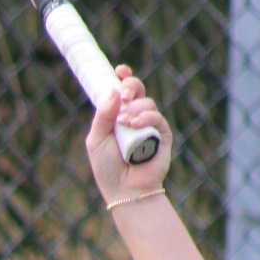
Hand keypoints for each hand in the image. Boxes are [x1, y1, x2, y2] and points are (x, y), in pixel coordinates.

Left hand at [86, 65, 172, 201]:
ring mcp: (149, 125)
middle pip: (137, 89)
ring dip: (135, 109)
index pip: (122, 90)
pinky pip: (157, 118)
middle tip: (123, 95)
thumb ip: (103, 115)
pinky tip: (135, 124)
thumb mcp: (97, 139)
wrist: (125, 189)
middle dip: (131, 86)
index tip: (119, 70)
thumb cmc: (107, 167)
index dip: (123, 77)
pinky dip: (146, 118)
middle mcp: (134, 117)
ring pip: (147, 103)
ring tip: (125, 123)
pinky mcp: (162, 135)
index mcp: (117, 115)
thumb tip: (113, 91)